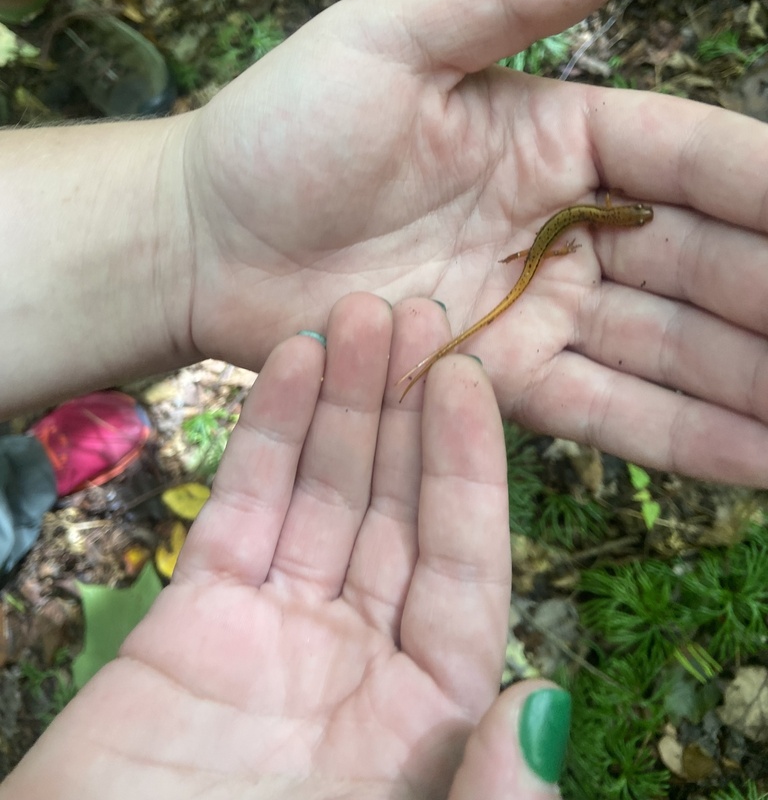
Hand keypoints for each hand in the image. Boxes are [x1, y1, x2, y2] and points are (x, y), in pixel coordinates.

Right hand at [1, 294, 567, 799]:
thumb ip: (484, 794)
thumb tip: (543, 700)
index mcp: (424, 716)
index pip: (463, 565)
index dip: (468, 468)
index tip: (466, 376)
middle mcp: (360, 660)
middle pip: (394, 513)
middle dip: (404, 412)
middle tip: (412, 312)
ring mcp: (277, 632)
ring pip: (323, 495)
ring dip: (341, 403)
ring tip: (355, 313)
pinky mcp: (195, 620)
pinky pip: (242, 510)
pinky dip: (268, 434)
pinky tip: (293, 363)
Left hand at [184, 0, 767, 484]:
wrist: (202, 235)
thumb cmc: (284, 126)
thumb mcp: (395, 36)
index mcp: (553, 134)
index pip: (691, 160)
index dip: (767, 190)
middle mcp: (561, 226)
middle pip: (703, 265)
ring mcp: (534, 310)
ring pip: (672, 349)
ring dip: (754, 380)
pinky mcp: (496, 381)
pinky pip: (606, 410)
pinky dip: (686, 436)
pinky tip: (764, 459)